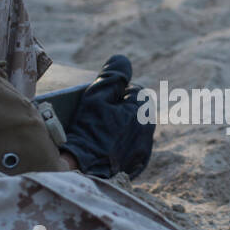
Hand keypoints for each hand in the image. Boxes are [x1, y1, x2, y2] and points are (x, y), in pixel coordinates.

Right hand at [59, 55, 154, 178]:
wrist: (81, 170)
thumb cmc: (87, 129)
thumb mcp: (96, 96)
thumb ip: (112, 76)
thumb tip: (122, 58)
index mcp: (142, 111)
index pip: (134, 91)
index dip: (115, 94)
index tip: (101, 103)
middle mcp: (148, 131)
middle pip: (138, 111)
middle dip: (123, 110)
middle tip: (101, 117)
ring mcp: (144, 151)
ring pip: (137, 130)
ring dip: (124, 128)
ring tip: (102, 133)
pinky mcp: (138, 166)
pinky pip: (134, 149)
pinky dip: (123, 146)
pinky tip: (107, 149)